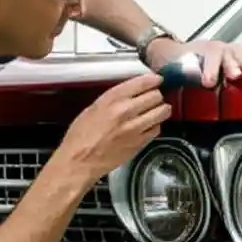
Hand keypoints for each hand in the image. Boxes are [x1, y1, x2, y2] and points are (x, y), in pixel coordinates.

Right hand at [55, 73, 170, 182]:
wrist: (79, 161)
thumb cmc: (81, 136)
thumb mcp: (93, 108)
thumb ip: (114, 98)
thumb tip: (132, 92)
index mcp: (111, 99)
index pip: (142, 83)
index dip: (153, 80)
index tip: (157, 80)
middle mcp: (125, 111)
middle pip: (156, 96)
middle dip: (156, 95)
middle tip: (154, 98)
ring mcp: (134, 128)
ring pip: (162, 111)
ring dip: (161, 109)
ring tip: (157, 110)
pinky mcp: (140, 143)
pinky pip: (157, 129)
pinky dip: (156, 125)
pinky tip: (149, 125)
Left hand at [146, 39, 241, 88]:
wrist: (170, 51)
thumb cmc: (170, 62)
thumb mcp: (167, 70)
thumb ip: (171, 79)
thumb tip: (168, 90)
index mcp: (195, 54)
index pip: (203, 62)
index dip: (208, 71)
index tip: (208, 83)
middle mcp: (211, 49)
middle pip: (223, 55)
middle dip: (230, 65)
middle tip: (236, 75)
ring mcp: (223, 50)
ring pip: (235, 52)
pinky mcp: (230, 53)